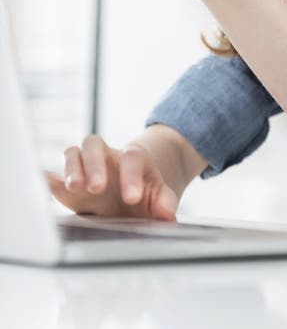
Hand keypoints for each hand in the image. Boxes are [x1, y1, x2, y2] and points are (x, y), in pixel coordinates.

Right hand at [45, 134, 178, 219]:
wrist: (131, 195)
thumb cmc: (145, 194)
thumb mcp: (158, 197)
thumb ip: (164, 202)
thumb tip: (167, 213)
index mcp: (132, 158)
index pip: (131, 158)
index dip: (131, 176)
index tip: (132, 198)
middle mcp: (106, 157)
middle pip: (95, 145)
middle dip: (95, 164)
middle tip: (98, 187)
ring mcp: (85, 168)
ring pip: (74, 153)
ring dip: (72, 168)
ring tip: (73, 187)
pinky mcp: (69, 184)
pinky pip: (54, 175)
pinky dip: (49, 179)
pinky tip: (45, 183)